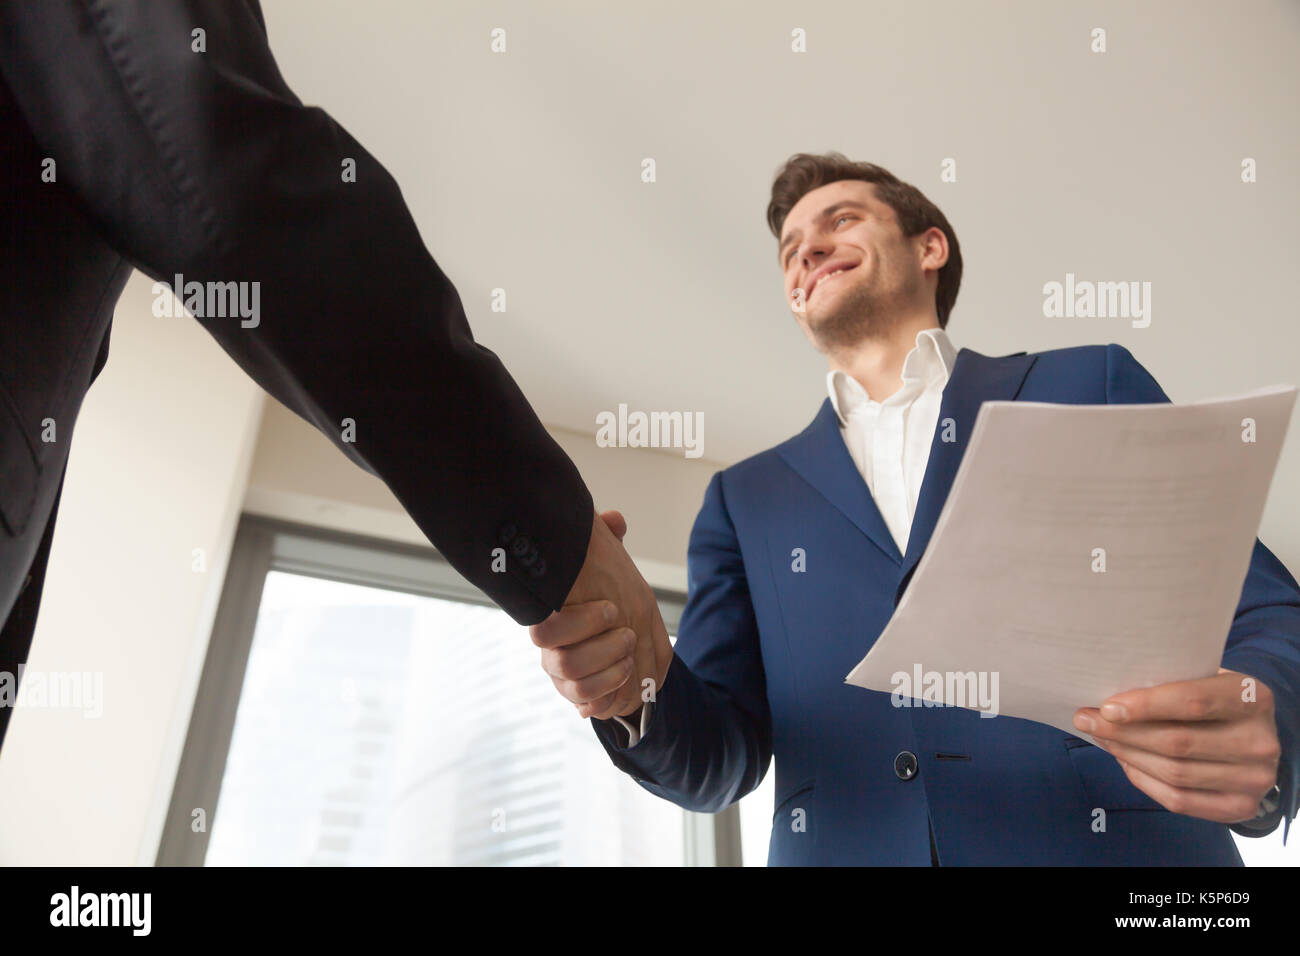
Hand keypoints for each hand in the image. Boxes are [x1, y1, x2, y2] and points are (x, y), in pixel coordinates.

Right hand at [532, 510, 671, 719]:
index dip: (581, 623)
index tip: (614, 608)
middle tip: (629, 634)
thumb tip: (614, 521)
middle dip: (602, 650)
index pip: (547, 630)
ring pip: (574, 687)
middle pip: (562, 664)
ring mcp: (563, 672)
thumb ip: (605, 538)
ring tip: (630, 656)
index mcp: (551, 615)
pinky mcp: (579, 693)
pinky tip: (624, 684)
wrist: (615, 618)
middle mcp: (552, 648)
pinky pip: (585, 706)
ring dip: (609, 673)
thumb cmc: (601, 580)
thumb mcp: (604, 557)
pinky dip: (605, 699)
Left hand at [1073, 668, 1280, 823]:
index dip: (1146, 705)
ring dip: (1127, 755)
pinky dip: (1144, 780)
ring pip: (1174, 772)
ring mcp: (1254, 779)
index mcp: (1253, 698)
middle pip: (1177, 742)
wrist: (1254, 737)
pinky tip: (1124, 761)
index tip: (1106, 706)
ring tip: (1101, 737)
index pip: (1193, 702)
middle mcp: (1260, 741)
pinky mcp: (1241, 808)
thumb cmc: (1215, 700)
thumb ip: (1168, 683)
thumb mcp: (1204, 679)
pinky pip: (1179, 799)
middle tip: (1086, 719)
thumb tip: (1107, 695)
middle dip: (1123, 732)